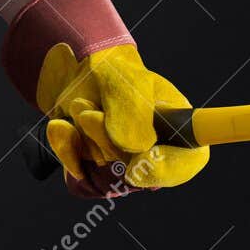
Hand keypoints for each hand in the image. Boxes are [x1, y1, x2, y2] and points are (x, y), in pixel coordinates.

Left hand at [36, 39, 209, 197]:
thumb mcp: (124, 80)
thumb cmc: (113, 72)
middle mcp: (155, 156)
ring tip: (80, 107)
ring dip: (84, 137)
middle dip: (103, 139)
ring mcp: (126, 168)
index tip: (144, 157)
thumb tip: (132, 147)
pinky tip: (62, 125)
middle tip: (88, 112)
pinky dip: (65, 148)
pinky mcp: (98, 173)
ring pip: (104, 175)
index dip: (168, 168)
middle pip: (134, 172)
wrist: (76, 74)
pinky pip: (79, 176)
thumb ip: (132, 111)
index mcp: (178, 129)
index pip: (187, 161)